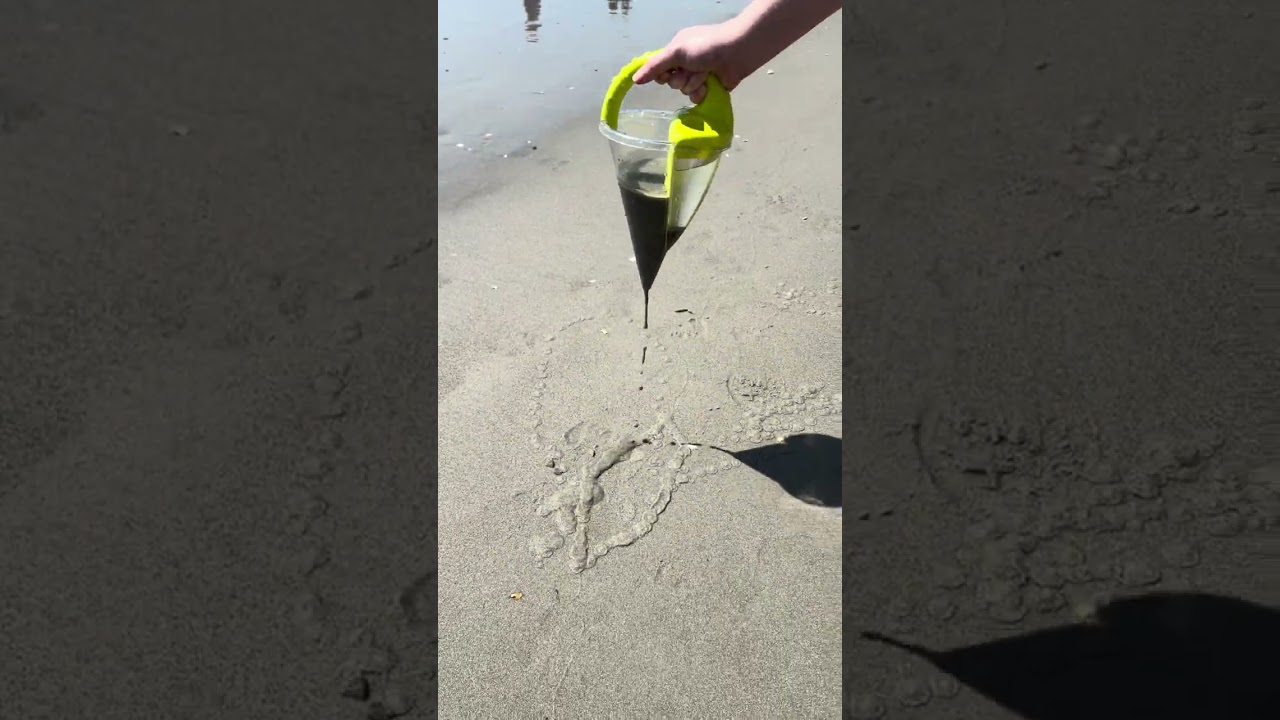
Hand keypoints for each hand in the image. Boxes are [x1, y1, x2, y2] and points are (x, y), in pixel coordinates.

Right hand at [631, 20, 750, 103]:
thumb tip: (634, 80)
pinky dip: (702, 94)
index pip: (659, 69)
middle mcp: (686, 63)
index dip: (661, 74)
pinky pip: (697, 98)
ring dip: (694, 84)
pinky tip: (709, 86)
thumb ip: (655, 65)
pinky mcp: (710, 87)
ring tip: (706, 75)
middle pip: (672, 82)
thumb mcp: (676, 51)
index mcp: (677, 50)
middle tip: (693, 69)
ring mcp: (699, 76)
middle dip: (681, 78)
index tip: (667, 74)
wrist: (737, 52)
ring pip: (685, 91)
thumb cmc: (706, 47)